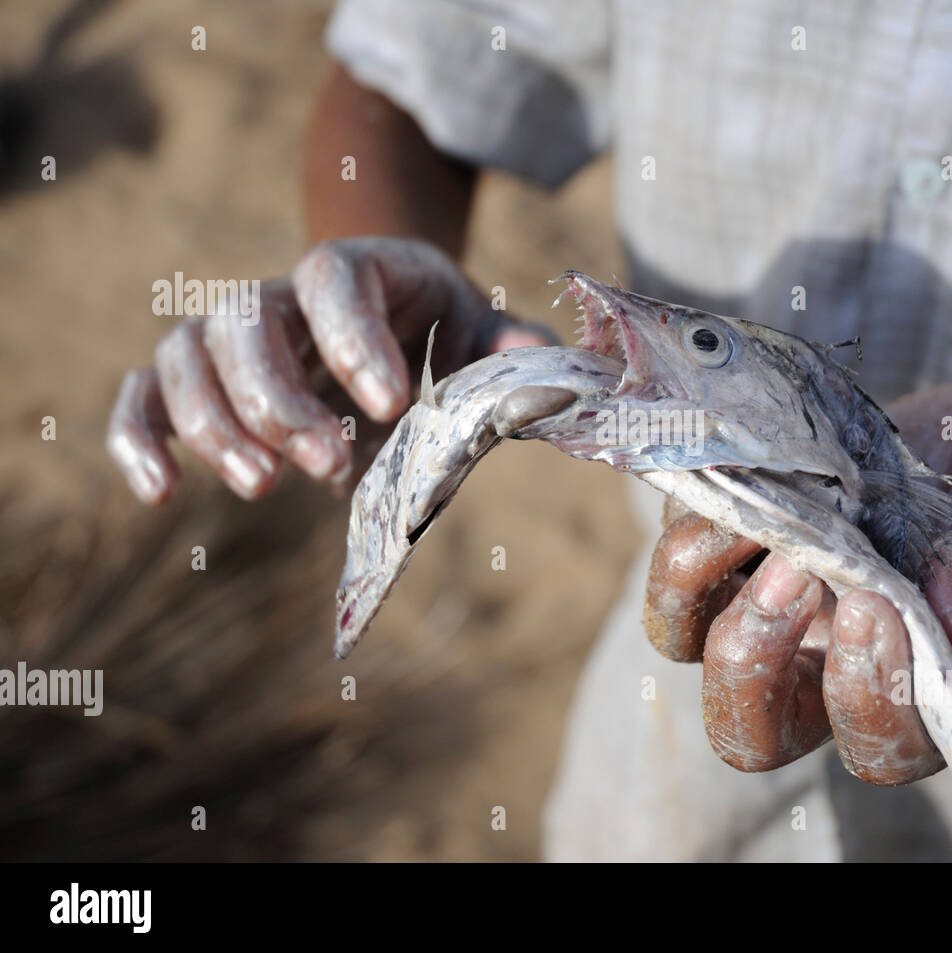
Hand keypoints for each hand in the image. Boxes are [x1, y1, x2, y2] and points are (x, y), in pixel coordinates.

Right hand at [107, 236, 552, 502]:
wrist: (387, 317)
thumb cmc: (439, 327)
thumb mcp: (483, 329)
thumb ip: (513, 347)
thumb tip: (549, 368)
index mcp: (356, 269)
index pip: (332, 281)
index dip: (353, 339)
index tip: (392, 407)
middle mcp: (280, 294)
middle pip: (244, 321)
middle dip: (279, 398)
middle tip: (327, 466)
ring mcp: (231, 336)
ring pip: (184, 355)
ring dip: (212, 424)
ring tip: (263, 487)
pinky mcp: (199, 382)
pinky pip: (143, 395)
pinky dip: (138, 438)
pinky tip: (162, 493)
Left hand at [643, 383, 951, 782]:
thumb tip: (947, 621)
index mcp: (915, 697)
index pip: (876, 751)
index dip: (866, 699)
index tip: (882, 607)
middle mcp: (828, 672)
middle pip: (748, 731)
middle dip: (755, 658)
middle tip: (802, 571)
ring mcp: (774, 613)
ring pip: (687, 646)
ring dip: (704, 590)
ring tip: (766, 519)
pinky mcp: (738, 547)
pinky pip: (680, 558)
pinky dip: (694, 523)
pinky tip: (745, 476)